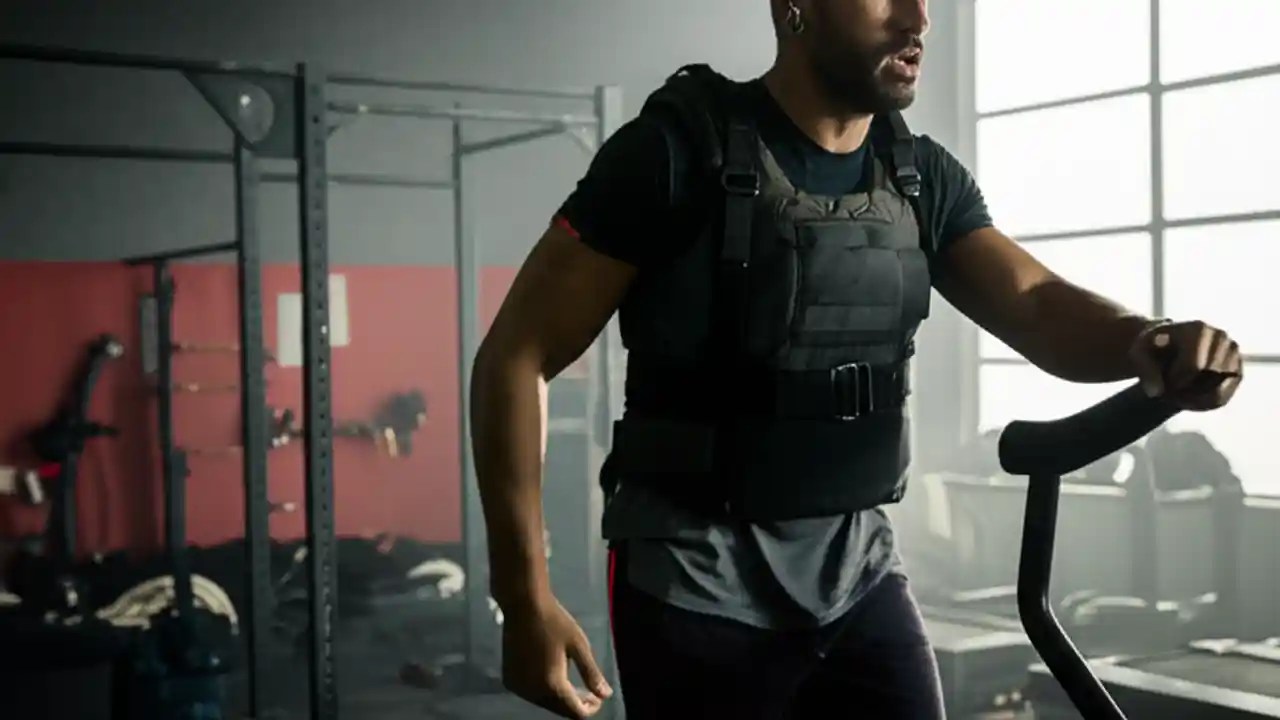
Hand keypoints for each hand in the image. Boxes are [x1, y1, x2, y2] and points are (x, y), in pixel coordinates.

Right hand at [500, 593, 613, 717]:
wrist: (523, 606)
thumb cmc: (554, 622)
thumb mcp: (579, 646)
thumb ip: (591, 674)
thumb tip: (606, 695)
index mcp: (552, 685)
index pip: (575, 712)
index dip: (590, 708)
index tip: (599, 696)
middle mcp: (533, 692)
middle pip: (559, 710)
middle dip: (576, 704)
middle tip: (590, 692)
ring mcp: (519, 687)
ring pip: (544, 703)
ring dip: (560, 699)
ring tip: (574, 685)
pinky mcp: (510, 679)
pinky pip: (531, 694)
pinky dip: (544, 691)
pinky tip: (553, 678)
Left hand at [1130, 320, 1242, 409]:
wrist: (1168, 344)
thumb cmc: (1151, 347)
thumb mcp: (1139, 353)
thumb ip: (1145, 371)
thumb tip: (1156, 393)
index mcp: (1199, 329)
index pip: (1194, 366)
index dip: (1175, 381)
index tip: (1162, 382)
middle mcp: (1222, 339)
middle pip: (1206, 380)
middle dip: (1183, 391)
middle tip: (1167, 391)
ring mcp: (1232, 355)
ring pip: (1216, 394)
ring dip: (1191, 401)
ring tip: (1174, 395)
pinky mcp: (1236, 371)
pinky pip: (1221, 399)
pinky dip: (1201, 405)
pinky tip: (1185, 400)